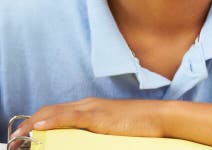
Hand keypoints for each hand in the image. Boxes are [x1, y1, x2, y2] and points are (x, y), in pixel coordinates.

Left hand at [9, 98, 164, 141]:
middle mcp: (88, 104)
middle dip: (28, 123)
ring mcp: (93, 109)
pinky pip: (69, 117)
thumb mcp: (112, 129)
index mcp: (90, 107)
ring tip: (18, 138)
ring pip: (54, 112)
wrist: (160, 118)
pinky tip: (38, 127)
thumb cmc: (141, 126)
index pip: (55, 111)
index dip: (36, 121)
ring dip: (32, 124)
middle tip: (14, 141)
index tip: (23, 137)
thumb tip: (78, 142)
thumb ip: (94, 132)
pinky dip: (51, 121)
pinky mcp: (99, 116)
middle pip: (50, 110)